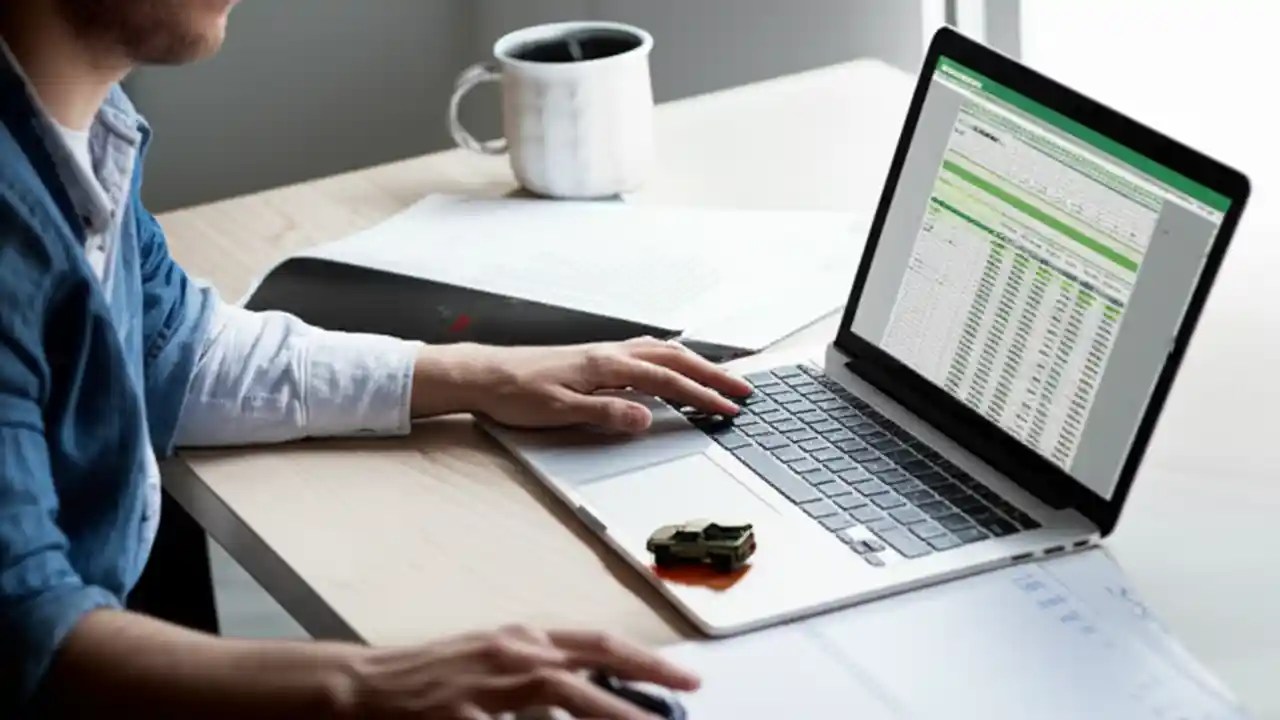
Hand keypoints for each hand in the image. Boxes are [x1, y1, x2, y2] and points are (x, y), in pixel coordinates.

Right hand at [343, 625, 699, 718]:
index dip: (647, 660)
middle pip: (590, 666)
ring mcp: (486, 684)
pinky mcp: (459, 713)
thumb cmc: (433, 675)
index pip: (599, 643)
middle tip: (684, 700)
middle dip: (644, 685)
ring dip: (606, 712)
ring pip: (560, 695)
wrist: (365, 685)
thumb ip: (544, 667)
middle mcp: (512, 652)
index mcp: (524, 638)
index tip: (686, 679)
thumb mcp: (496, 657)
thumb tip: (595, 683)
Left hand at [411, 337, 751, 432]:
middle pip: (674, 359)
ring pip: (662, 350)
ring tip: (720, 377)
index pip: (667, 380)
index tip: (729, 408)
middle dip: (712, 375)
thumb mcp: (560, 411)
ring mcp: (603, 352)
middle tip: (743, 390)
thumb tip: (646, 418)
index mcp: (607, 366)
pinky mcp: (594, 357)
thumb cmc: (515, 394)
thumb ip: (606, 414)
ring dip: (695, 363)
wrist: (483, 375)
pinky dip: (670, 356)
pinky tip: (672, 363)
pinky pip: (645, 350)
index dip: (702, 395)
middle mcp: (610, 353)